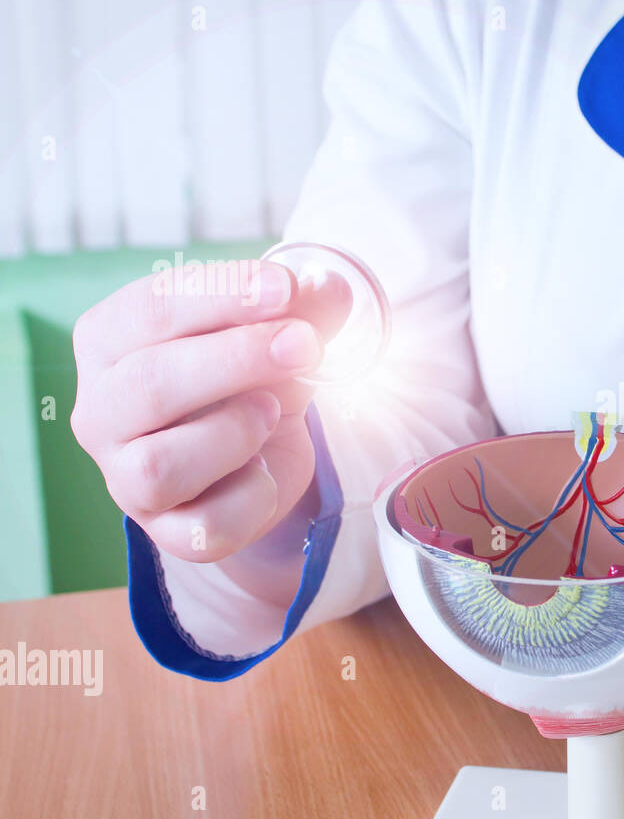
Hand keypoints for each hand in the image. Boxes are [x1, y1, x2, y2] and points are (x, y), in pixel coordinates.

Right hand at [71, 259, 348, 575]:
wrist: (260, 457)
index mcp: (110, 342)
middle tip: (305, 344)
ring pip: (160, 466)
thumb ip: (305, 307)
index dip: (221, 295)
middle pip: (148, 385)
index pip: (149, 309)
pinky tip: (265, 471)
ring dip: (234, 434)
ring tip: (271, 413)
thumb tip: (329, 286)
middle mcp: (101, 412)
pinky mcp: (168, 532)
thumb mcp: (279, 333)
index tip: (285, 287)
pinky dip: (252, 499)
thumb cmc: (250, 381)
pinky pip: (206, 527)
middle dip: (237, 358)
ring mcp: (126, 479)